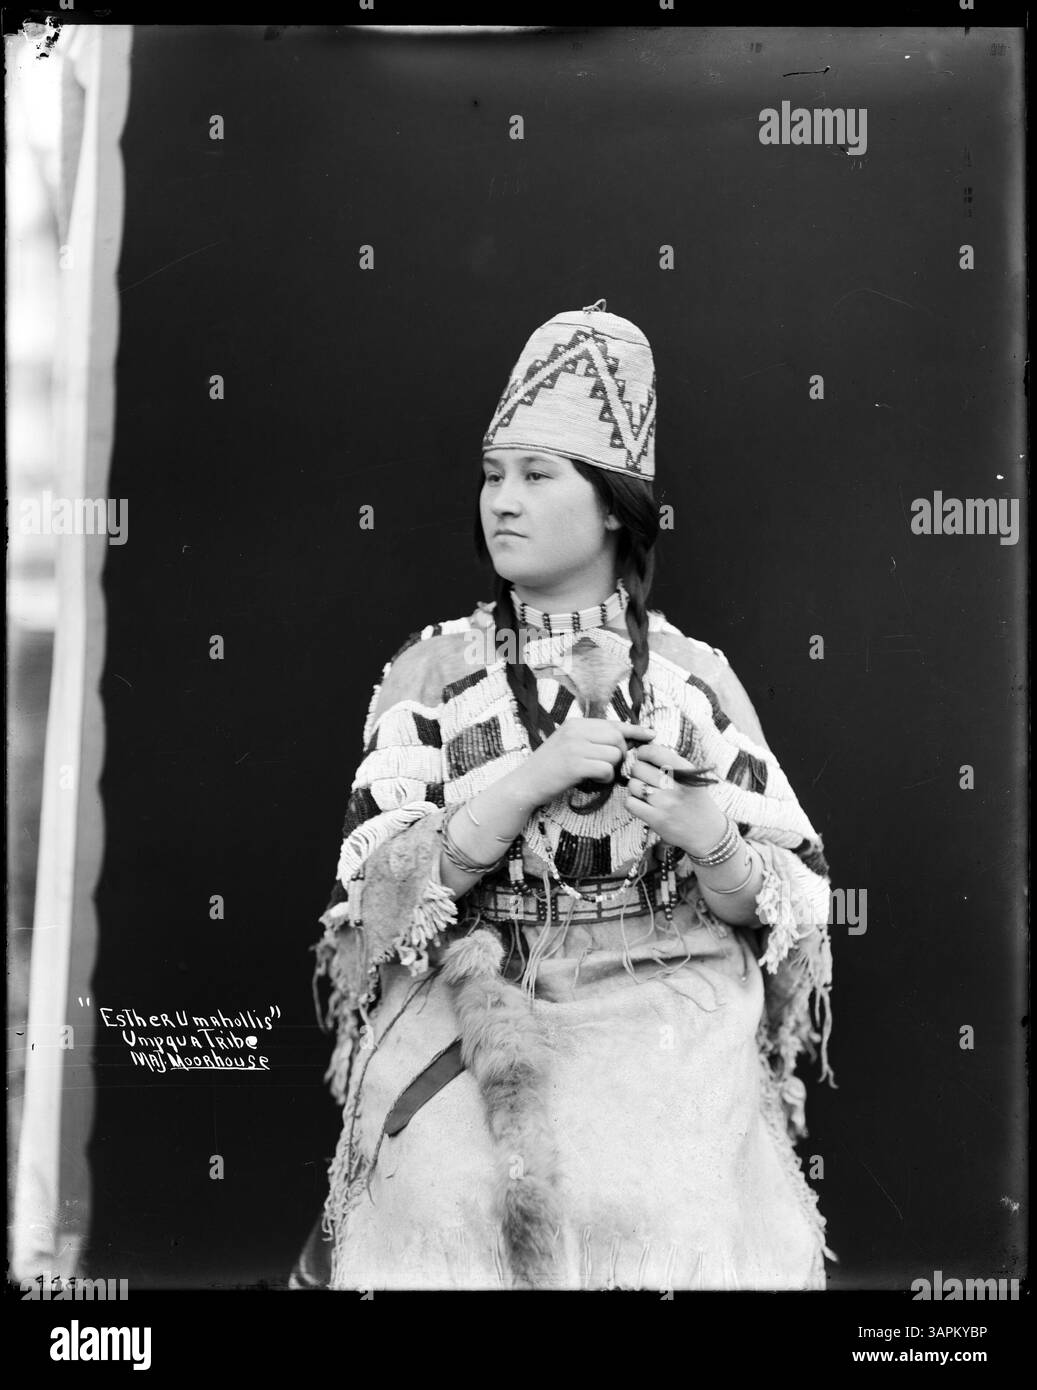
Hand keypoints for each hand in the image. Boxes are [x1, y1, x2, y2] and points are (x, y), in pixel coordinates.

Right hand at [516, 719, 655, 806]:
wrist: (525, 784)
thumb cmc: (550, 768)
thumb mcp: (569, 745)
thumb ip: (592, 740)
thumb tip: (624, 741)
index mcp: (576, 724)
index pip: (613, 723)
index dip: (635, 730)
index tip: (651, 734)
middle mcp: (576, 730)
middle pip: (617, 738)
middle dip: (620, 755)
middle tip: (610, 767)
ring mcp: (575, 746)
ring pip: (614, 754)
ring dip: (611, 769)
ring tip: (597, 775)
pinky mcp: (574, 765)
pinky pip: (606, 769)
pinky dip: (604, 779)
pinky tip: (593, 781)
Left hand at [624, 739, 727, 856]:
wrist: (707, 832)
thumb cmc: (695, 801)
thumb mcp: (692, 778)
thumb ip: (672, 764)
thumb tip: (643, 750)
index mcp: (686, 772)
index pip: (655, 752)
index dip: (643, 752)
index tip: (642, 756)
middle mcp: (676, 786)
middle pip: (639, 768)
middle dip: (637, 770)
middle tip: (643, 776)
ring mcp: (666, 804)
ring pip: (633, 785)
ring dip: (634, 787)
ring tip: (644, 791)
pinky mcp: (656, 819)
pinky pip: (630, 803)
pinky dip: (632, 802)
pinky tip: (642, 803)